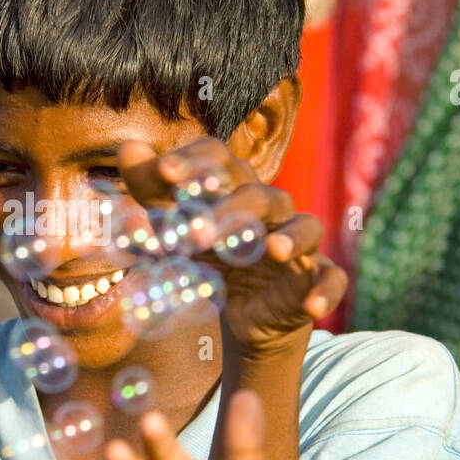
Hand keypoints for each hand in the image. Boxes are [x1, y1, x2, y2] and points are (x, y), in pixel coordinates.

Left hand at [117, 137, 346, 352]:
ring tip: (271, 250)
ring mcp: (300, 241)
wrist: (244, 312)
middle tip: (194, 235)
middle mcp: (270, 207)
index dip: (194, 162)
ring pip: (303, 227)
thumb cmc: (209, 255)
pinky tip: (312, 307)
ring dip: (289, 237)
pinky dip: (325, 291)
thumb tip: (128, 147)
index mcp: (233, 186)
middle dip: (226, 212)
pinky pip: (331, 278)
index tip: (165, 173)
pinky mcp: (318, 275)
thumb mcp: (176, 226)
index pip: (219, 159)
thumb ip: (151, 189)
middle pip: (255, 196)